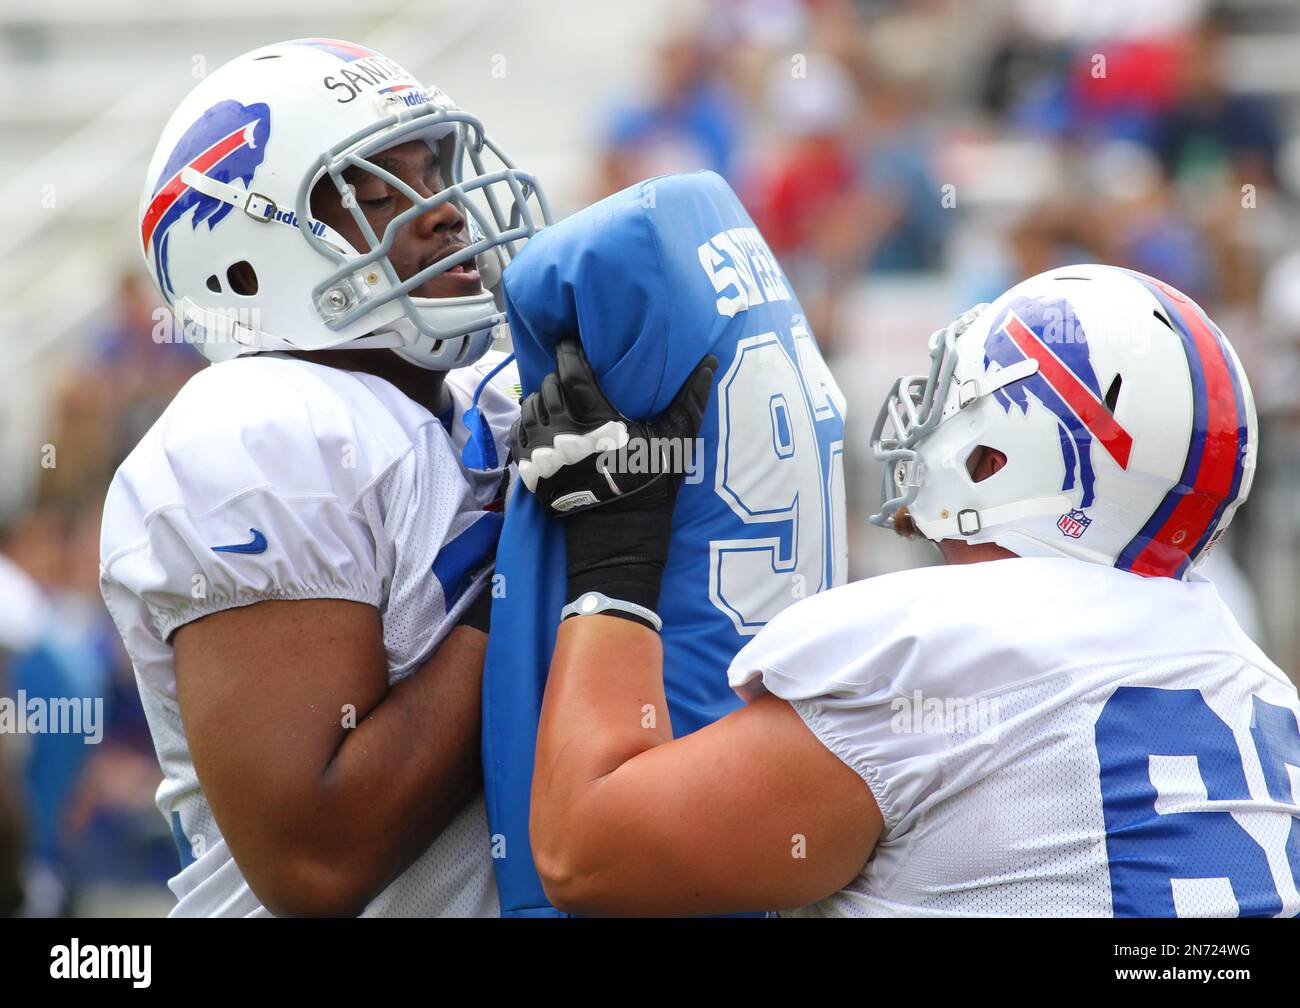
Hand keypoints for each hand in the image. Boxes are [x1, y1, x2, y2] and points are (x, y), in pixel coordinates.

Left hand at [510, 339, 716, 625]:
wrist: (619, 534)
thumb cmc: (650, 484)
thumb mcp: (675, 441)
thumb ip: (691, 398)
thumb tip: (711, 360)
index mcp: (595, 419)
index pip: (570, 371)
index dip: (568, 352)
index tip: (572, 345)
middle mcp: (562, 432)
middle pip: (547, 386)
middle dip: (557, 376)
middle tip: (571, 376)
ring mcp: (543, 451)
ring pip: (530, 406)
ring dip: (542, 398)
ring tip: (558, 399)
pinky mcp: (531, 469)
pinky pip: (519, 431)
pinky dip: (528, 422)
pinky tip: (544, 423)